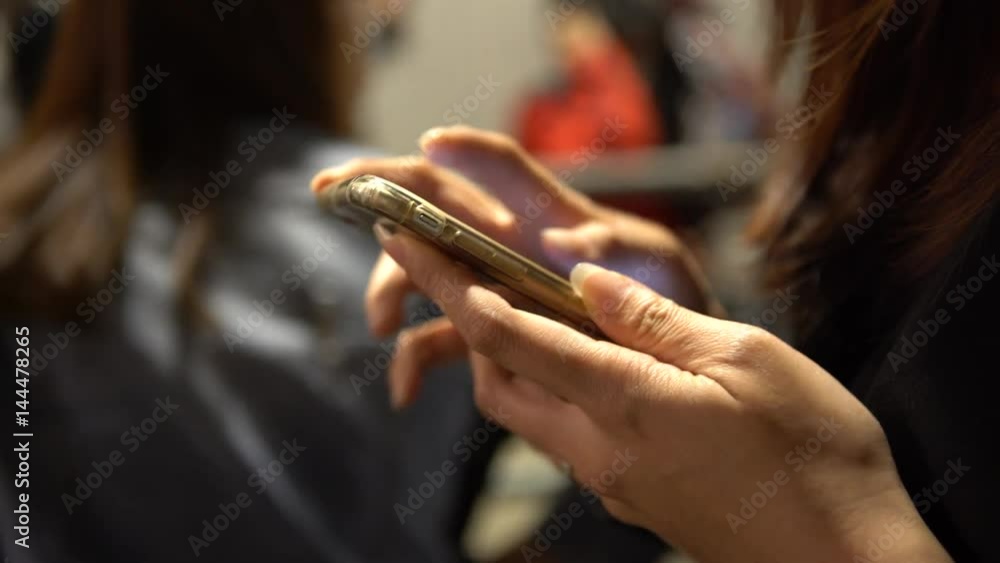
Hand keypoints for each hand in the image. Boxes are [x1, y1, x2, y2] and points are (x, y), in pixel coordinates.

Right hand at [312, 126, 714, 405]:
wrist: (673, 360)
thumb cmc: (671, 299)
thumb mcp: (659, 268)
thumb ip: (618, 252)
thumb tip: (563, 242)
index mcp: (553, 215)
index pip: (503, 167)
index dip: (468, 150)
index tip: (431, 142)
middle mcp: (513, 239)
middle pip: (437, 203)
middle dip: (380, 192)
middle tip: (328, 194)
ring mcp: (496, 282)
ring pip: (427, 267)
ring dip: (391, 285)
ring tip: (381, 324)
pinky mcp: (491, 327)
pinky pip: (441, 337)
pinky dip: (414, 359)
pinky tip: (404, 390)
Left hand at [371, 227, 951, 562]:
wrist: (844, 559)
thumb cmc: (810, 453)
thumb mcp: (743, 358)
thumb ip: (651, 320)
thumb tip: (583, 279)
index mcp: (621, 400)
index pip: (502, 332)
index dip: (445, 282)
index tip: (403, 240)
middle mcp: (597, 447)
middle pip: (495, 380)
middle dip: (465, 323)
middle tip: (465, 271)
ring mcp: (610, 479)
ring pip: (524, 413)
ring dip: (507, 360)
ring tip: (523, 309)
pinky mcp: (630, 495)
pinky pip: (564, 436)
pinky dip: (553, 392)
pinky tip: (589, 366)